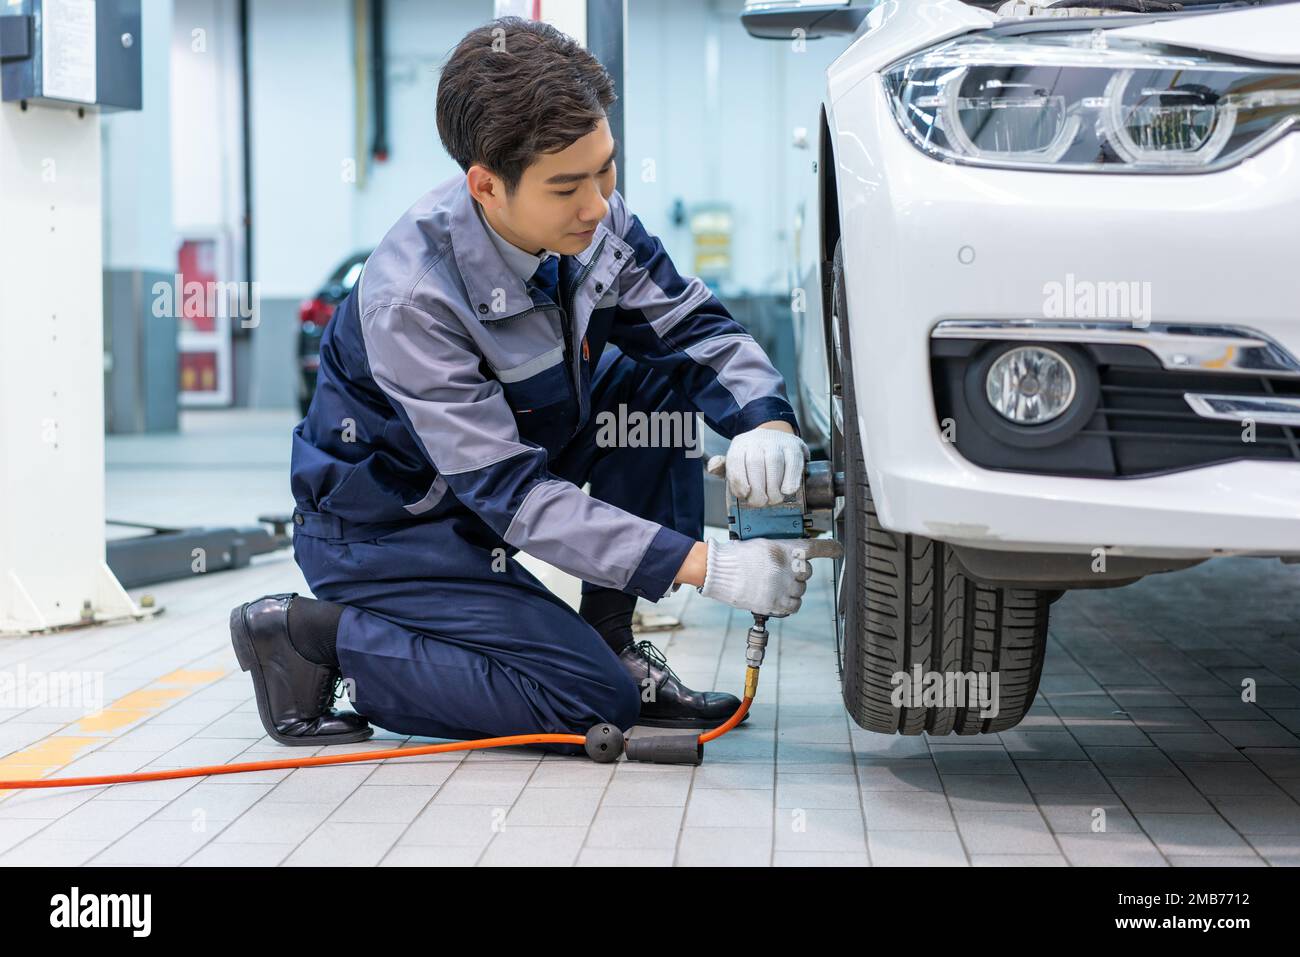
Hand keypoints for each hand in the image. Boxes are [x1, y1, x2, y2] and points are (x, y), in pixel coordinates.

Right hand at [699, 537, 842, 617]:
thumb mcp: (762, 544)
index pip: (815, 548)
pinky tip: (778, 598)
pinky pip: (794, 606)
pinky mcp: (774, 603)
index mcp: (784, 549)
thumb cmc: (737, 556)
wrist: (719, 571)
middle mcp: (786, 568)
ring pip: (800, 590)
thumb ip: (781, 551)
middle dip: (797, 574)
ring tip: (773, 585)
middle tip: (780, 573)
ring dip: (791, 589)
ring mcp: (781, 587)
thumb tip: (796, 560)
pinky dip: (789, 604)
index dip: (831, 549)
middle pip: (806, 573)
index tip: (839, 549)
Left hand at [707, 425, 808, 506]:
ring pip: (774, 462)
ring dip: (774, 486)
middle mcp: (757, 440)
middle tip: (761, 503)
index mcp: (740, 445)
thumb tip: (712, 467)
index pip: (736, 462)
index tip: (745, 495)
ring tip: (774, 499)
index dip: (739, 481)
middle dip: (758, 489)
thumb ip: (722, 467)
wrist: (775, 436)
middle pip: (755, 463)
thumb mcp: (735, 461)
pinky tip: (787, 491)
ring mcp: (777, 442)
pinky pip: (793, 463)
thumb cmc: (753, 456)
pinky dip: (790, 479)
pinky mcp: (794, 447)